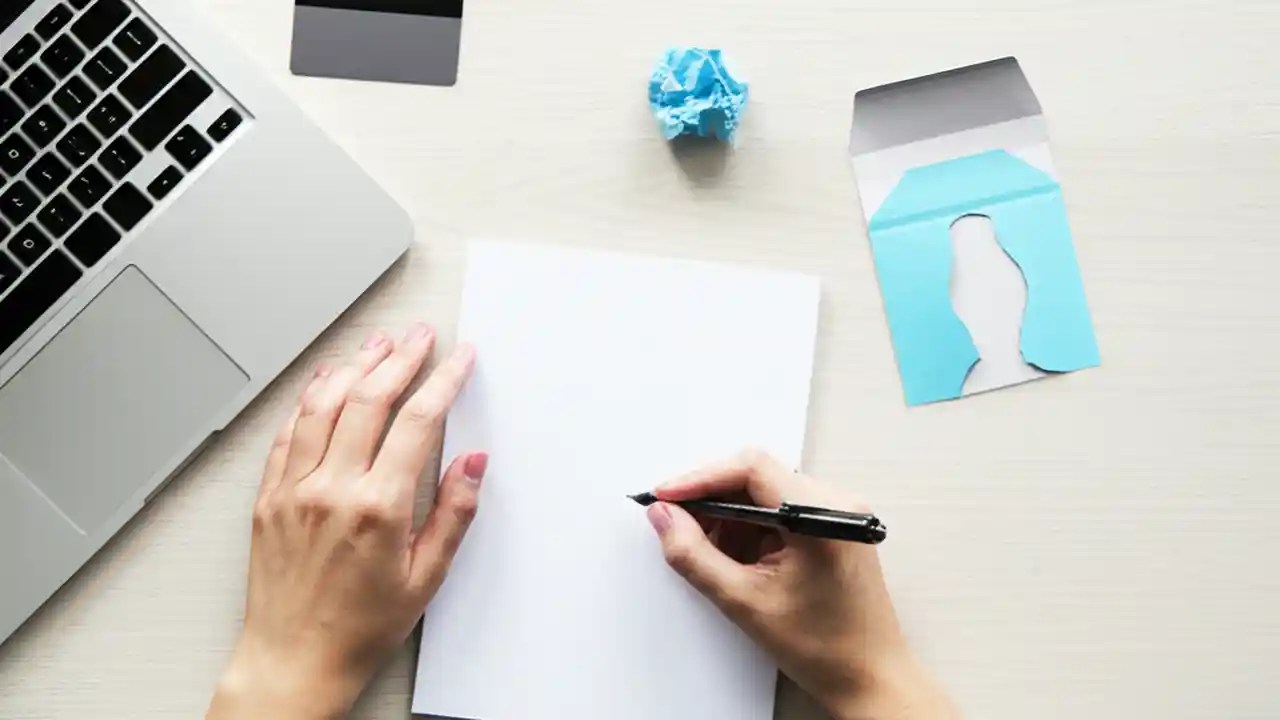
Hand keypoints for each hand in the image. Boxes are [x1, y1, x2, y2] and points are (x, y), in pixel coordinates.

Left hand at [207, 323, 483, 719]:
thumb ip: (453, 513)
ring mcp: (294, 490)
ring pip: (323, 405)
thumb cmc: (358, 630)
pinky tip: (323, 381)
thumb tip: (474, 462)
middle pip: (369, 399)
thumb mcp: (426, 578)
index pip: (418, 421)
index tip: (459, 359)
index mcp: (377, 508)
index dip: (443, 380)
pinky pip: (287, 433)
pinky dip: (307, 399)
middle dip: (401, 358)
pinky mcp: (268, 498)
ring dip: (354, 366)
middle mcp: (332, 490)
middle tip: (421, 336)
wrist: (293, 661)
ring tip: (378, 344)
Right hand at [646, 450, 957, 719]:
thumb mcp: (745, 602)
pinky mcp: (830, 527)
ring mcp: (836, 514)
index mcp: (823, 516)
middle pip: (756, 476)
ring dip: (729, 517)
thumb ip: (695, 556)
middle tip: (675, 523)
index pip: (751, 469)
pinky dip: (748, 528)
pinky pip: (779, 510)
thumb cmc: (826, 648)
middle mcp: (836, 504)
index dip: (700, 478)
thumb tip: (665, 518)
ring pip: (764, 493)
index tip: (667, 496)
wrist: (869, 677)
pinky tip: (736, 559)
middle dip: (711, 499)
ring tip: (711, 554)